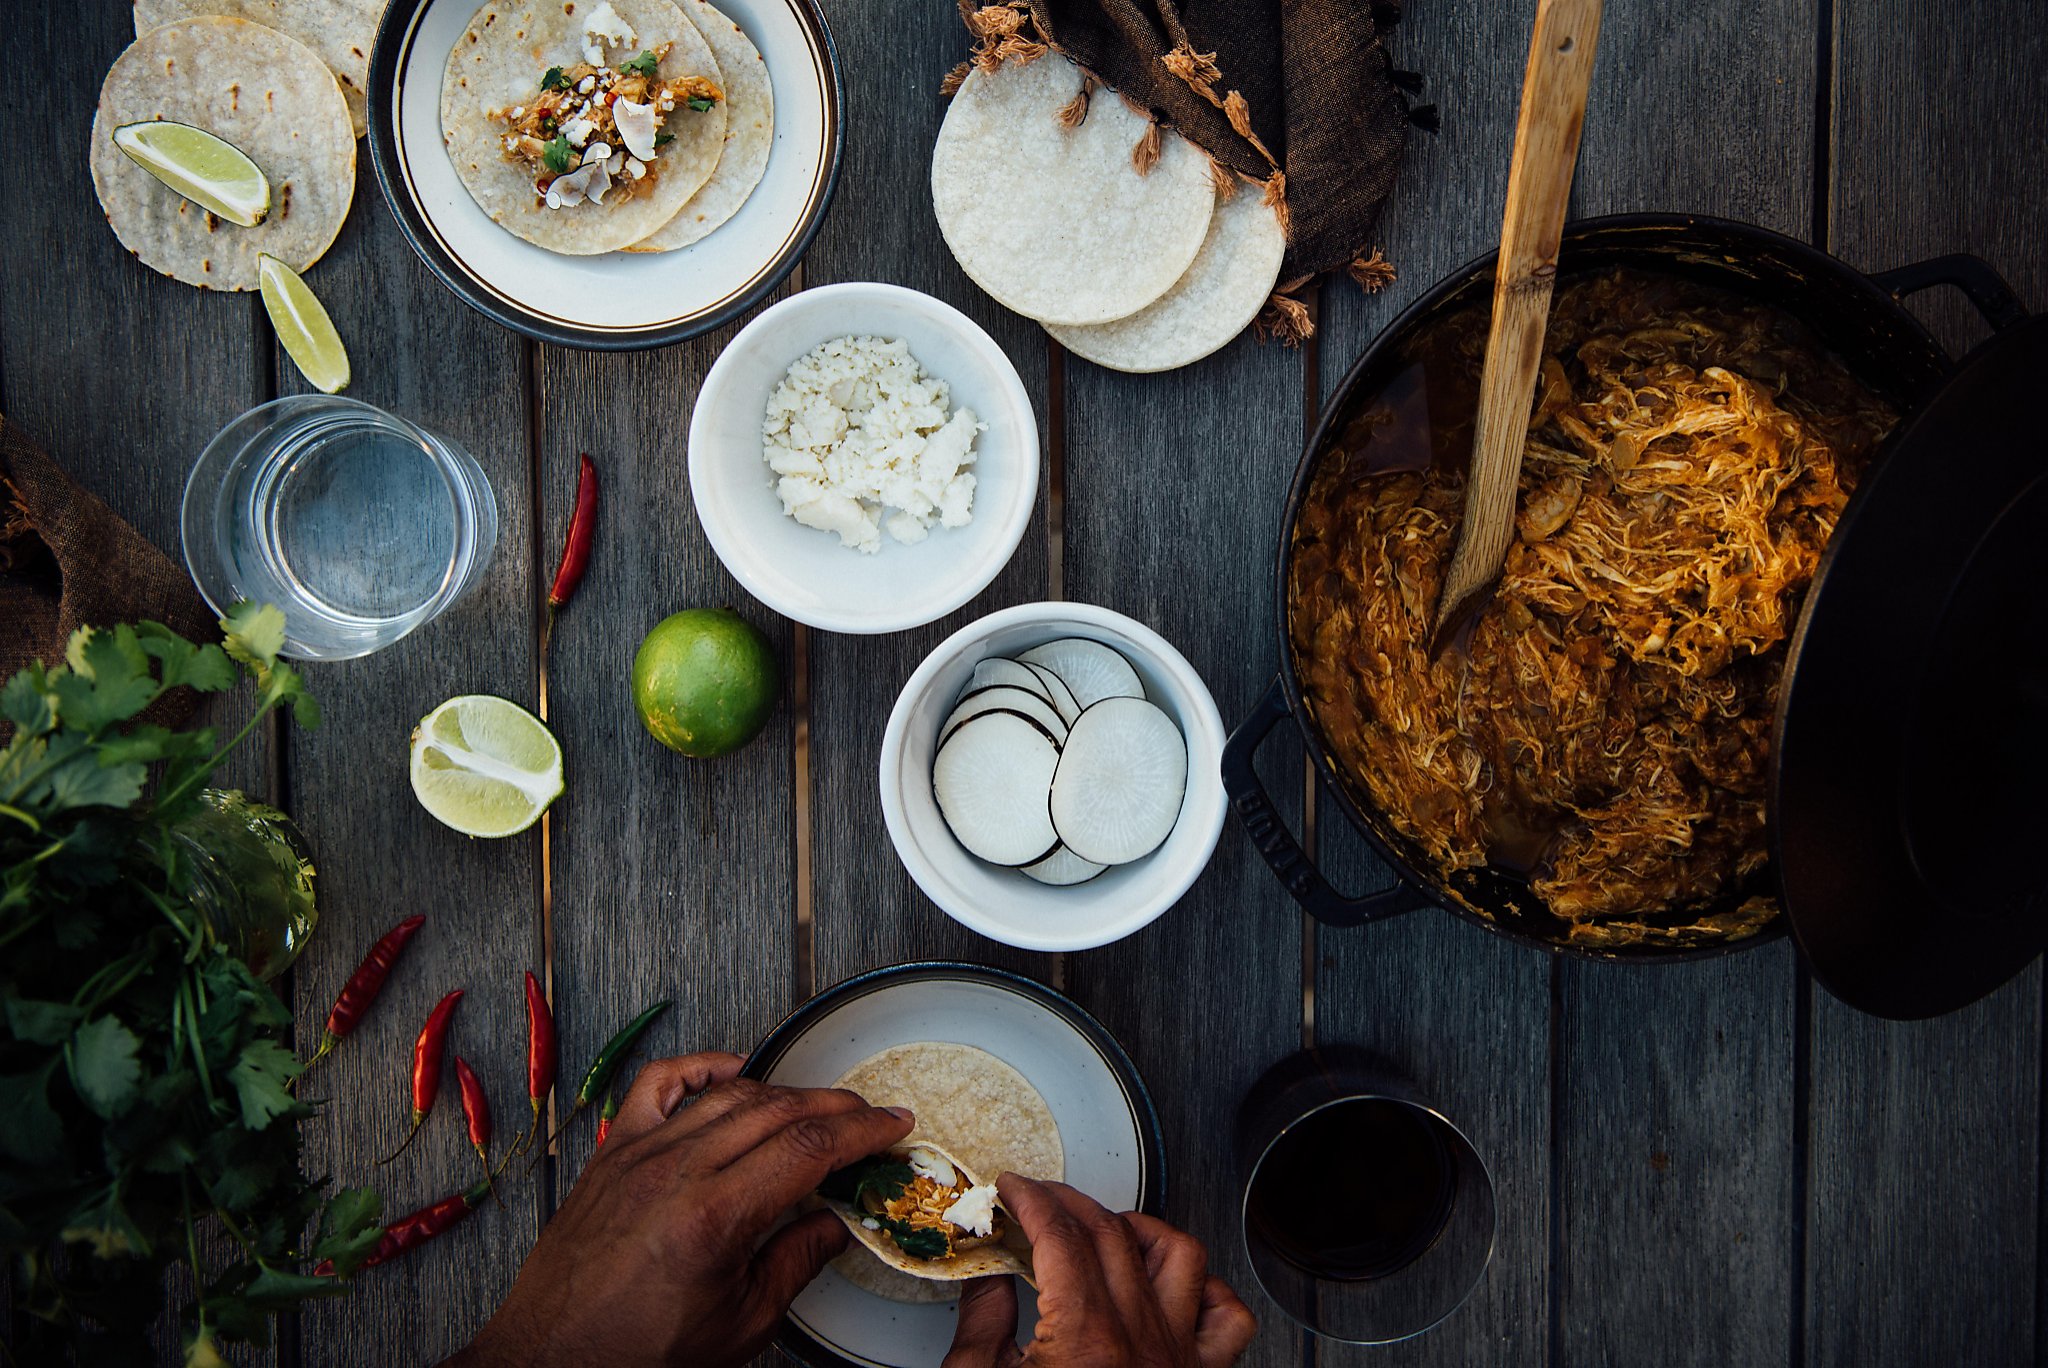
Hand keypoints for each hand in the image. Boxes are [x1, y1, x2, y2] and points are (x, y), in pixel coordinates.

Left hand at [452, 1052, 913, 1367]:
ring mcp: (639, 1153)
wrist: (550, 1359)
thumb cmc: (636, 1354)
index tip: (893, 1125)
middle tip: (869, 1117)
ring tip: (817, 1107)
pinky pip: (660, 1084)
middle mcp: (675, 1172)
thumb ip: (795, 1263)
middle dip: (836, 1107)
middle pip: (778, 1110)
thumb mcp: (741, 1325)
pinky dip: (702, 1066)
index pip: (808, 1147)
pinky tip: (733, 1071)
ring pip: (730, 1094)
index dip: (862, 1130)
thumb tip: (835, 1223)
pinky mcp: (612, 1152)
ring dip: (784, 1092)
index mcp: (714, 1218)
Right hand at [943, 1176, 1256, 1367]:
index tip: (1012, 1191)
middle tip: (1038, 1201)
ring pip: (1178, 1256)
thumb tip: (990, 1277)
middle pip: (1110, 1234)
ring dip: (1139, 1229)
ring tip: (1105, 1228)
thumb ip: (982, 1326)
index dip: (1032, 1199)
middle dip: (1068, 1202)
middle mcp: (1140, 1342)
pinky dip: (1204, 1290)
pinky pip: (1226, 1319)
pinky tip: (1173, 1285)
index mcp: (1084, 1339)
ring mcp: (1176, 1360)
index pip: (1061, 1234)